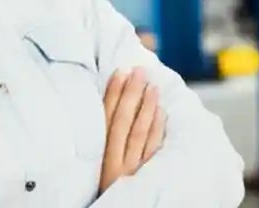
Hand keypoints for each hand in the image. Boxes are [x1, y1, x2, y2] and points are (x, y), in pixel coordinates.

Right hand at [100, 67, 166, 191]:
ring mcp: (132, 171)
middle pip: (123, 122)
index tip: (120, 72)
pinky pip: (153, 150)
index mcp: (97, 157)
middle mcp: (114, 164)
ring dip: (147, 108)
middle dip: (131, 95)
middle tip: (139, 72)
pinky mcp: (146, 178)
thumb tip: (111, 103)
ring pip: (140, 134)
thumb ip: (102, 138)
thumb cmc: (102, 186)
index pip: (105, 119)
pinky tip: (162, 112)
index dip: (113, 94)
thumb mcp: (96, 163)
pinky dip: (157, 129)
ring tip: (153, 86)